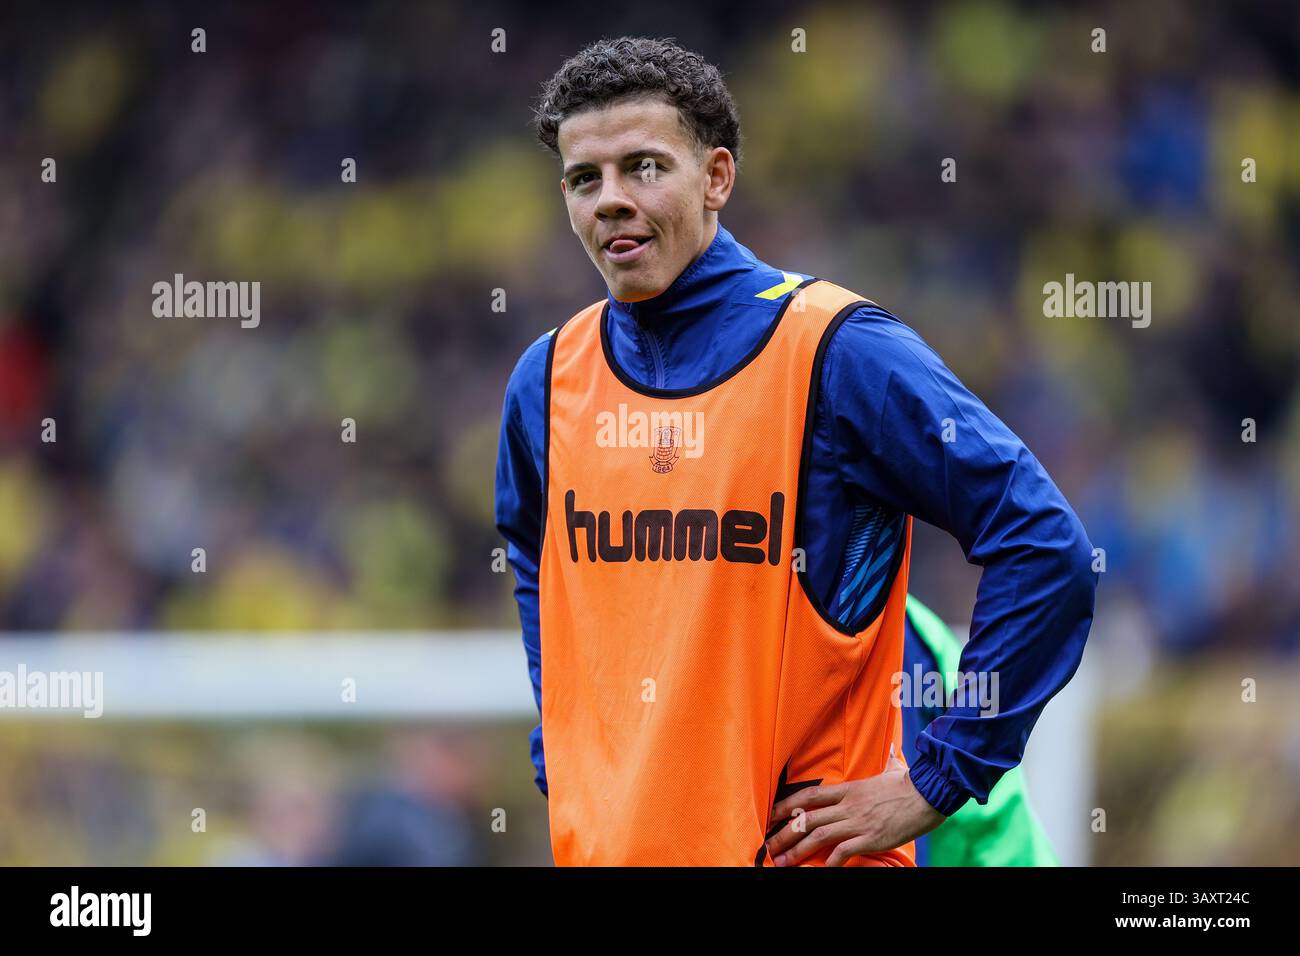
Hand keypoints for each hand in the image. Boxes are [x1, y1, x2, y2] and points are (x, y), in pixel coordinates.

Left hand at [764, 745, 946, 865]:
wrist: (929, 793)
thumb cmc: (911, 783)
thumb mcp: (892, 769)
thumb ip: (886, 761)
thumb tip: (891, 749)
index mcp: (849, 789)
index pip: (809, 796)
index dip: (787, 805)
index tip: (771, 815)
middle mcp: (848, 805)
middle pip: (806, 818)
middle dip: (783, 833)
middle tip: (767, 846)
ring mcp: (858, 822)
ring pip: (819, 835)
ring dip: (797, 850)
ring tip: (782, 862)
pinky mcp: (871, 838)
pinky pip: (843, 851)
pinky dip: (830, 862)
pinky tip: (821, 870)